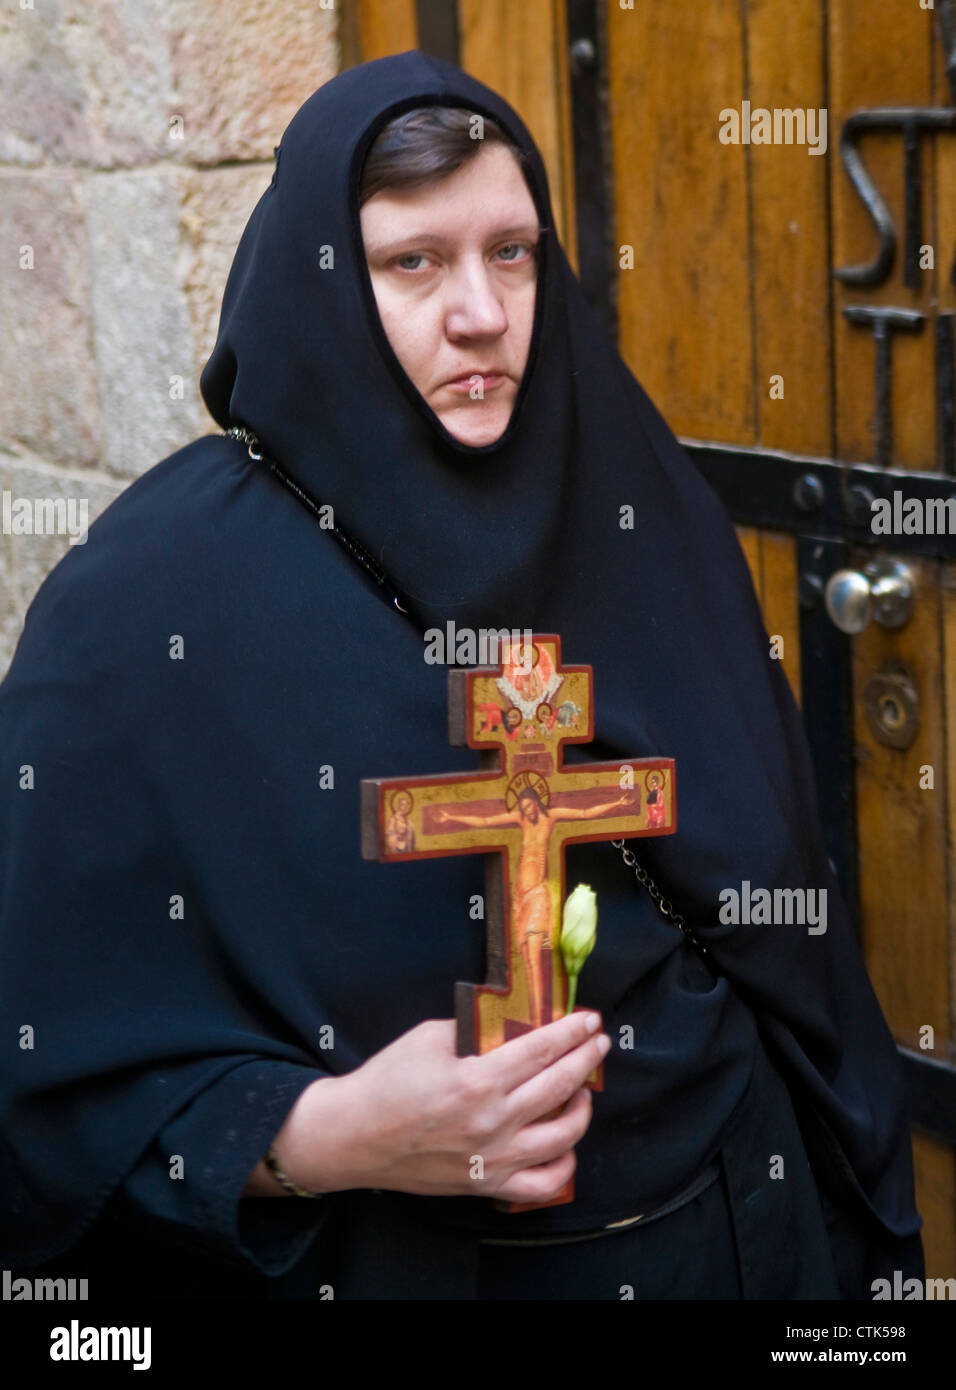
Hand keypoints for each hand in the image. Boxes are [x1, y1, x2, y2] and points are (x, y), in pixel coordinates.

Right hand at [258, 1011, 608, 1205]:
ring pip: (563, 1137)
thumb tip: (510, 1021)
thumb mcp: (428, 1037)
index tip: (590, 1020)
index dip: (571, 1032)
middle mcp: (493, 1122)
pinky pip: (542, 1184)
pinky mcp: (486, 1184)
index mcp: (478, 1081)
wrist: (353, 1137)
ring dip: (582, 1108)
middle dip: (587, 1059)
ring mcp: (493, 1159)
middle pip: (560, 1086)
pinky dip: (564, 1164)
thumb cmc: (386, 1082)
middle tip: (598, 1042)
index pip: (542, 1051)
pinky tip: (564, 1143)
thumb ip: (474, 1028)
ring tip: (582, 1089)